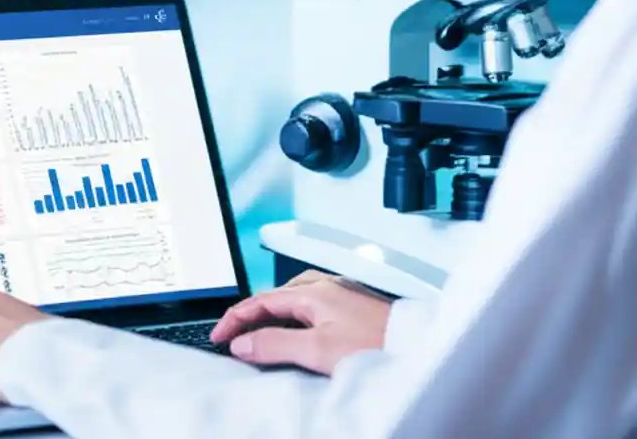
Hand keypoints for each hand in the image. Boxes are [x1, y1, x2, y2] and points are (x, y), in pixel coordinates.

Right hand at [210, 272, 391, 374]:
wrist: (417, 346)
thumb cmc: (374, 344)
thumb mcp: (316, 349)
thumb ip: (275, 344)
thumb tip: (242, 343)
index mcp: (313, 291)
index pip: (260, 300)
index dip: (235, 318)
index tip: (220, 336)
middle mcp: (325, 286)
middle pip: (275, 295)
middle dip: (250, 314)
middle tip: (233, 336)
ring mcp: (340, 294)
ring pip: (293, 298)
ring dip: (271, 314)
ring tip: (258, 333)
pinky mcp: (352, 305)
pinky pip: (310, 304)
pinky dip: (291, 316)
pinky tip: (295, 330)